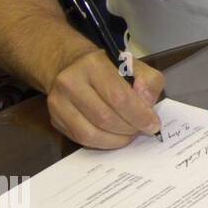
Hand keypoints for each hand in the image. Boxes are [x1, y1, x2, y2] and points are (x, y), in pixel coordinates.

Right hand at [47, 47, 164, 148]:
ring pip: (91, 133)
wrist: (72, 65)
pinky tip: (114, 136)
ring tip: (129, 134)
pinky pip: (81, 139)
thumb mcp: (135, 66)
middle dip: (129, 128)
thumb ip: (149, 82)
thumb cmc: (109, 68)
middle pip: (104, 118)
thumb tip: (147, 103)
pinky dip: (103, 142)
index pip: (118, 97)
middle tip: (142, 129)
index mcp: (93, 64)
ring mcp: (58, 102)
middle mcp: (70, 82)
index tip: (153, 125)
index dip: (139, 115)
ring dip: (116, 139)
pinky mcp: (54, 118)